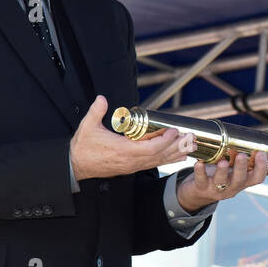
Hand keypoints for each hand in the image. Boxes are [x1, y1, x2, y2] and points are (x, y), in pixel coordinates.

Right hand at [69, 96, 194, 179]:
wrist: (76, 165)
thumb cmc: (83, 147)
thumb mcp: (87, 127)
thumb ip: (96, 111)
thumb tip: (102, 99)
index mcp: (123, 151)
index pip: (150, 148)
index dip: (165, 141)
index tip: (174, 131)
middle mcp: (131, 161)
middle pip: (160, 156)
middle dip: (177, 147)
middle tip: (191, 138)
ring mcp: (132, 166)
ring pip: (158, 161)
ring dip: (175, 154)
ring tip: (191, 147)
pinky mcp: (132, 168)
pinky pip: (153, 164)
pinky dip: (167, 159)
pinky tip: (177, 156)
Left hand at [175, 149, 267, 212]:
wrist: (202, 192)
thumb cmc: (222, 175)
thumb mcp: (234, 169)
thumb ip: (240, 155)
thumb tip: (244, 131)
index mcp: (243, 181)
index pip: (257, 178)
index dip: (261, 167)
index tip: (261, 153)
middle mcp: (232, 187)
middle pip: (240, 180)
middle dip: (241, 167)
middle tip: (242, 155)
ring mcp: (217, 189)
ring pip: (221, 181)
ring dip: (222, 171)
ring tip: (223, 162)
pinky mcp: (202, 187)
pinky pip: (201, 180)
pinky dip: (200, 171)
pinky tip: (199, 163)